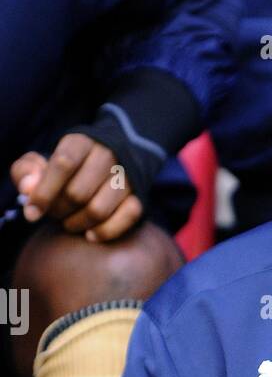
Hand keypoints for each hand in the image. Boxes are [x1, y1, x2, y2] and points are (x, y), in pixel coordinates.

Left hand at [11, 135, 142, 241]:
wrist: (111, 160)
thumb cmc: (68, 168)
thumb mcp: (42, 161)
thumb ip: (26, 172)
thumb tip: (28, 190)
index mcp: (80, 142)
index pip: (63, 164)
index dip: (45, 191)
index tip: (33, 211)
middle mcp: (107, 155)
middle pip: (78, 193)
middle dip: (59, 211)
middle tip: (54, 214)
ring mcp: (127, 177)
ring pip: (98, 210)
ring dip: (78, 224)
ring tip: (69, 223)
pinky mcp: (140, 196)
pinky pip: (126, 218)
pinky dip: (105, 232)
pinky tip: (90, 235)